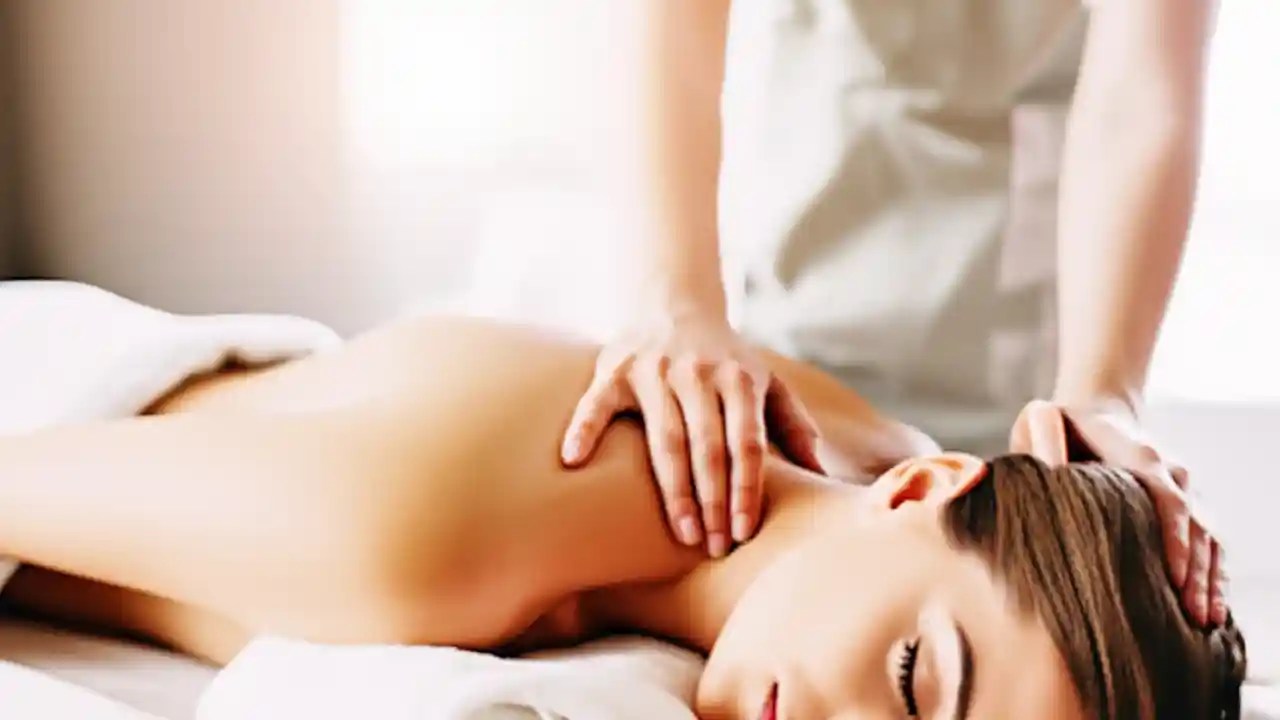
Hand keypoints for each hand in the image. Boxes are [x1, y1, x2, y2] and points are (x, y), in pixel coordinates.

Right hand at [561, 313, 822, 556]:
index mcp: (738, 379)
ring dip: (674, 490)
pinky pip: (596, 403)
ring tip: (682, 533)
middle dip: (713, 501)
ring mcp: (653, 371)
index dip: (746, 489)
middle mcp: (697, 374)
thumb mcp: (765, 381)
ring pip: (665, 438)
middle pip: (707, 447)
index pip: (746, 443)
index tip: (742, 532)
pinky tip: (573, 461)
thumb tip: (820, 472)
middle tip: (713, 547)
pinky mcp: (614, 369)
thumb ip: (791, 423)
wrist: (675, 303)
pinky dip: (584, 428)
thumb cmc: (725, 360)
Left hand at [1010, 399, 1225, 626]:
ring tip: (1203, 621)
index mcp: (1138, 452)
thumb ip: (1044, 440)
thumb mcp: (1043, 419)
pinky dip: (1213, 574)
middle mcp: (1171, 470)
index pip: (1165, 494)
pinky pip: (1209, 542)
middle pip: (1195, 524)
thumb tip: (1049, 471)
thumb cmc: (1062, 421)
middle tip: (1190, 614)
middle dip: (1195, 571)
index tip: (1172, 575)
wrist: (1096, 409)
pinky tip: (1211, 609)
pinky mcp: (1186, 504)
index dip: (1172, 535)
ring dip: (1209, 579)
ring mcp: (1183, 488)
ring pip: (1208, 537)